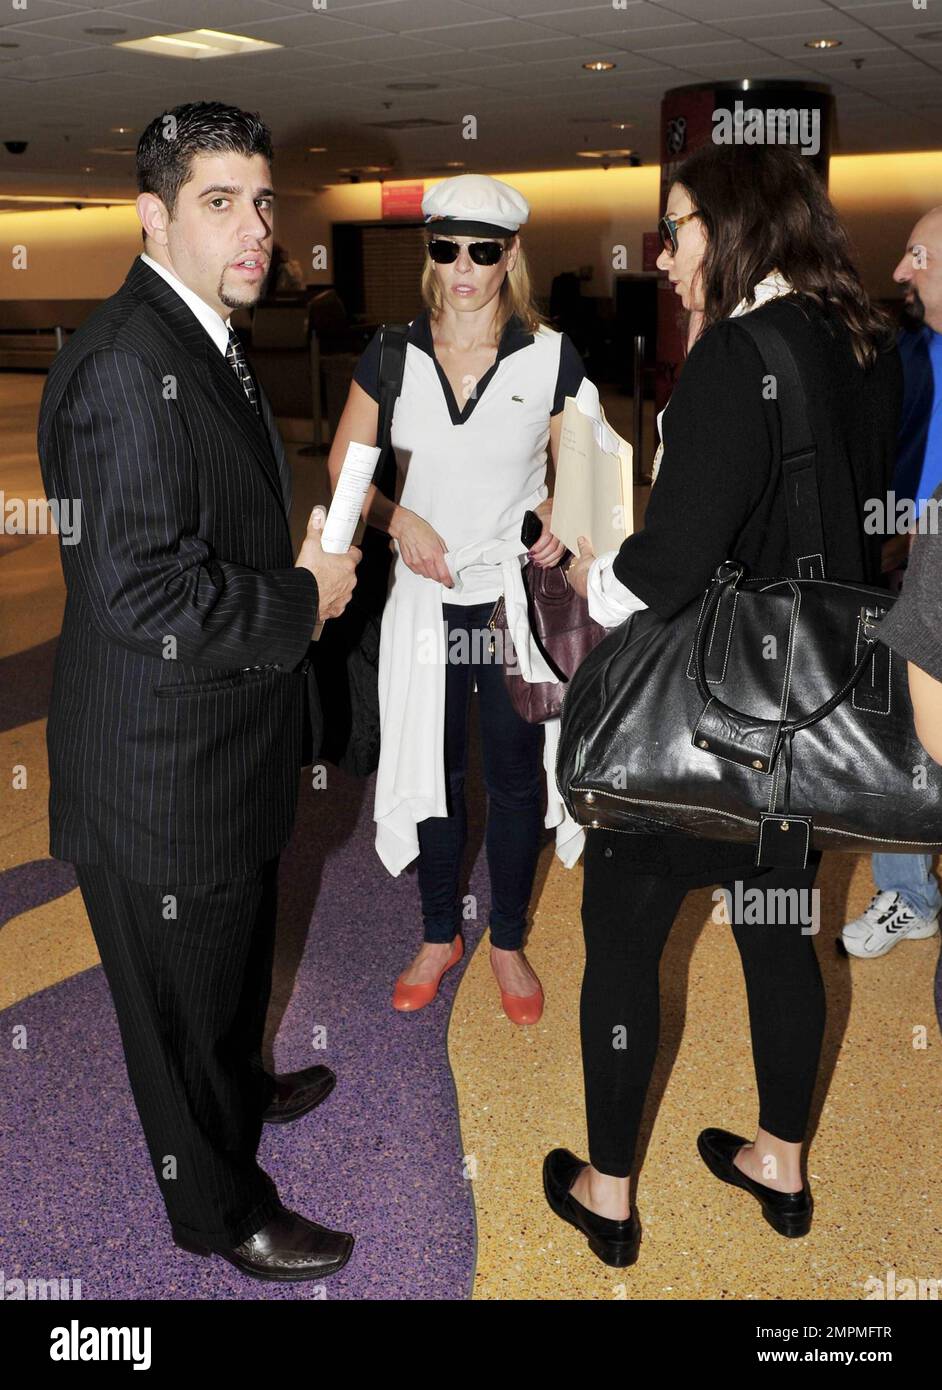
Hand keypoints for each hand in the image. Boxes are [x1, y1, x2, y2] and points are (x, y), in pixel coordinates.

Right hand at [294, 505, 361, 622]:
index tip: (343, 550)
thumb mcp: (310, 546)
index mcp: (347, 565)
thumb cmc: (308, 576)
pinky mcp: (337, 608)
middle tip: (326, 565)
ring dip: (336, 584)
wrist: (301, 601)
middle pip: (349, 571)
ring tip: (321, 580)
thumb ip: (315, 529)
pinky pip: (337, 602)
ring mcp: (345, 596)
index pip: (356, 554)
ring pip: (344, 587)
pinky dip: (331, 599)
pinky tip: (320, 595)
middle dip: (339, 568)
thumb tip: (318, 515)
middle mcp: (350, 581)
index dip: (350, 551)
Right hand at [394, 508, 453, 586]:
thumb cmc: (422, 530)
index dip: (448, 581)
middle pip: (435, 577)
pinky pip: (418, 572)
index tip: (450, 584)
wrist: (406, 527)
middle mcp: (425, 560)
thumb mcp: (438, 540)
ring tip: (429, 563)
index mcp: (435, 553)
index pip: (443, 574)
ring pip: (426, 576)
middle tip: (441, 572)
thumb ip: (444, 553)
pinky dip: (422, 570)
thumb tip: (448, 563)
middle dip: (439, 576)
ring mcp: (416, 562)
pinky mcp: (409, 563)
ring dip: (430, 573)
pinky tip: (422, 562)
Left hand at [528, 498, 565, 567]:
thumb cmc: (544, 511)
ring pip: (558, 552)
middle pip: (553, 547)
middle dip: (542, 556)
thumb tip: (526, 542)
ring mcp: (565, 535)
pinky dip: (554, 560)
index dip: (538, 547)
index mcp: (551, 521)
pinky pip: (562, 553)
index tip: (531, 553)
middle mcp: (560, 529)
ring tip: (538, 564)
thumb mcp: (535, 515)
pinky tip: (547, 564)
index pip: (546, 537)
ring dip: (547, 560)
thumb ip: (531, 526)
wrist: (556, 507)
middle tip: (533, 560)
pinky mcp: (567, 540)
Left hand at [566, 535, 595, 598]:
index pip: (572, 568)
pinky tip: (597, 583)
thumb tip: (580, 539)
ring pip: (582, 583)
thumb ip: (583, 548)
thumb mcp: (585, 556)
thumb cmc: (586, 570)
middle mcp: (574, 583)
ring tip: (593, 577)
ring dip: (587, 580)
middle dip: (581, 573)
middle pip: (577, 577)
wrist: (592, 584)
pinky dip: (592, 585)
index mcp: (571, 573)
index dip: (576, 564)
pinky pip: (589, 588)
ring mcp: (581, 589)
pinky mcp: (588, 594)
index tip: (580, 562)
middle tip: (588, 569)